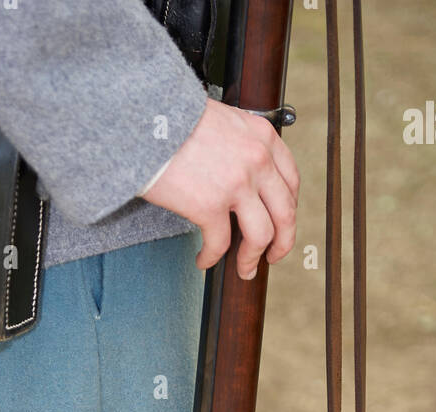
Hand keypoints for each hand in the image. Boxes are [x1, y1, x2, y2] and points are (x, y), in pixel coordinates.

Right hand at [142, 98, 299, 278]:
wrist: (144, 118)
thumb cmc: (174, 119)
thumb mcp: (223, 122)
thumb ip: (241, 147)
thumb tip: (243, 179)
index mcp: (262, 137)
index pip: (291, 181)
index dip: (289, 210)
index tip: (282, 225)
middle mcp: (256, 160)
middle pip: (285, 213)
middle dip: (282, 243)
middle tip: (272, 257)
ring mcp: (236, 185)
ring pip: (261, 235)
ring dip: (252, 259)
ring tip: (243, 269)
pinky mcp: (209, 206)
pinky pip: (219, 244)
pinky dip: (211, 258)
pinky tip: (203, 260)